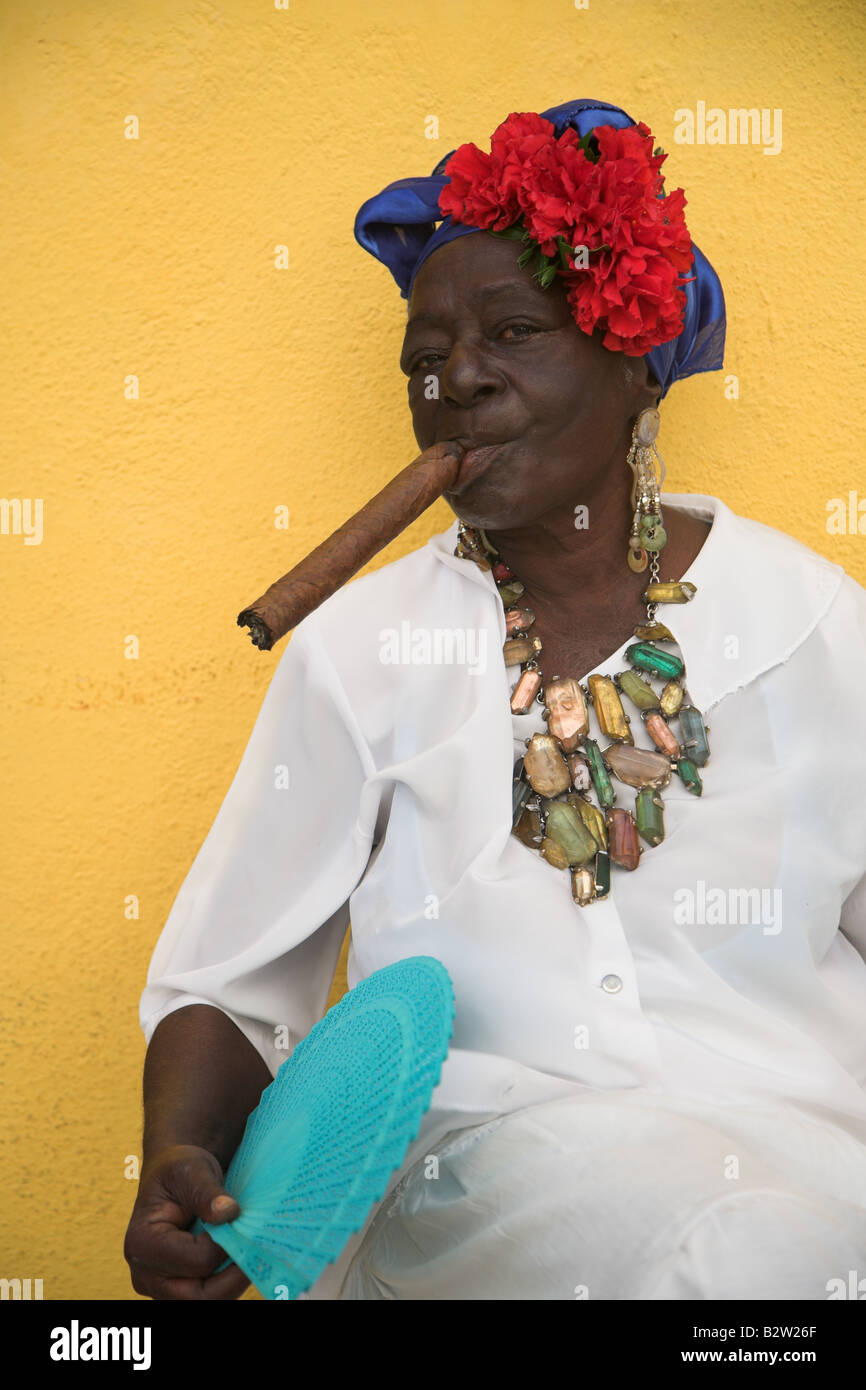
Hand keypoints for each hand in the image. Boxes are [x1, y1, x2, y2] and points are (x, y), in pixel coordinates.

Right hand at [124, 1144, 248, 1299]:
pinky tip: (244, 1259)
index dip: (227, 1246)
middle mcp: (146, 1274)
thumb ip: (206, 1193)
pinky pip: (209, 1296)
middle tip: (262, 1252)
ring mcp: (162, 1287)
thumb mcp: (191, 1170)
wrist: (174, 1178)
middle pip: (199, 1297)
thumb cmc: (179, 1171)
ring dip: (234, 1282)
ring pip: (207, 1301)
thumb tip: (229, 1213)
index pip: (196, 1261)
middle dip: (235, 1277)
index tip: (243, 1222)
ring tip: (254, 1254)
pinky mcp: (178, 1290)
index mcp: (142, 1244)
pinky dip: (229, 1282)